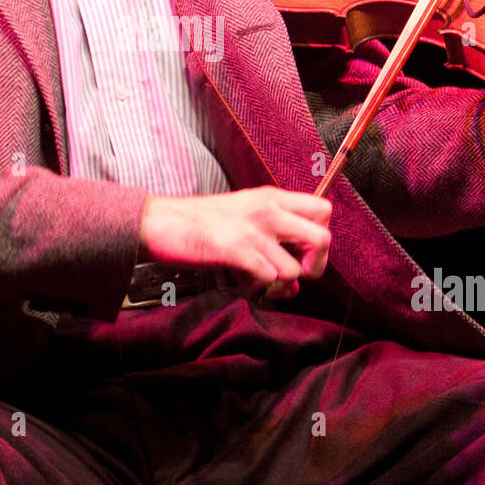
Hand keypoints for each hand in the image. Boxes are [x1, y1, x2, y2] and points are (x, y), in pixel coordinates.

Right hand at [137, 186, 331, 302]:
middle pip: (323, 239)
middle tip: (294, 273)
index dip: (320, 237)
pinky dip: (258, 287)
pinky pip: (268, 278)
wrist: (160, 221)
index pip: (324, 210)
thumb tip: (295, 284)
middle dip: (314, 266)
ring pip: (295, 269)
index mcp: (272, 197)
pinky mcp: (236, 250)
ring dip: (278, 283)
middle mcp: (268, 210)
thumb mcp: (244, 218)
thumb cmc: (200, 222)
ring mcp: (253, 230)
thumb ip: (273, 242)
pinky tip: (242, 278)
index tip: (302, 252)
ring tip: (257, 277)